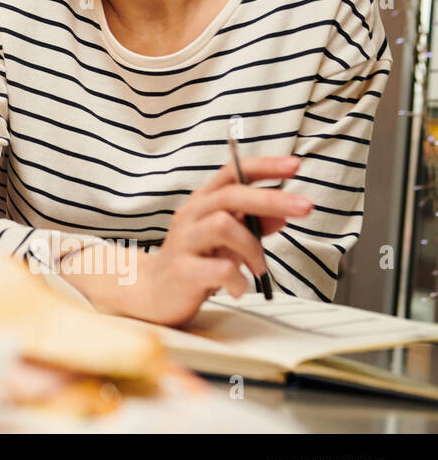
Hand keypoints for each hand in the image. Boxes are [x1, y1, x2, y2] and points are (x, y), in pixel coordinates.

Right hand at [125, 156, 310, 326]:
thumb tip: (283, 215)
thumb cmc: (196, 262)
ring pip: (222, 226)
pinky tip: (238, 287)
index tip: (294, 165)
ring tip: (258, 268)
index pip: (231, 173)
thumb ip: (252, 226)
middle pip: (230, 195)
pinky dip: (239, 280)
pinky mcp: (182, 271)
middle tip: (304, 207)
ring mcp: (183, 242)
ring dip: (252, 248)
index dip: (263, 166)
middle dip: (271, 199)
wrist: (155, 294)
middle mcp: (191, 216)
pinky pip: (220, 269)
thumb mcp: (228, 241)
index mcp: (203, 203)